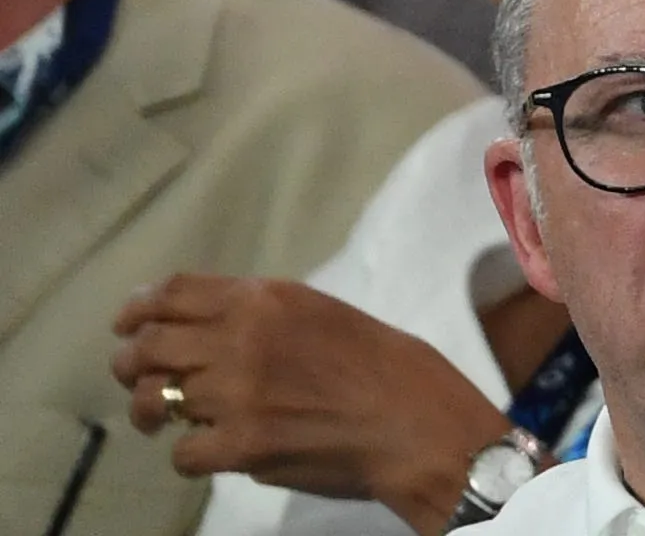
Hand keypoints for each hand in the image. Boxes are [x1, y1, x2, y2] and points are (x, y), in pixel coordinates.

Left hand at [110, 277, 514, 518]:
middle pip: (148, 344)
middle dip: (130, 365)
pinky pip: (183, 451)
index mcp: (267, 298)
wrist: (417, 422)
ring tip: (164, 421)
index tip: (126, 325)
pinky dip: (190, 455)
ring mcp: (237, 394)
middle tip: (138, 380)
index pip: (172, 292)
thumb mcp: (324, 314)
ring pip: (154, 399)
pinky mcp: (240, 445)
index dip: (137, 309)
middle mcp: (242, 338)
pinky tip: (211, 452)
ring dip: (152, 412)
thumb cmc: (384, 364)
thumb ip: (265, 317)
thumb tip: (210, 333)